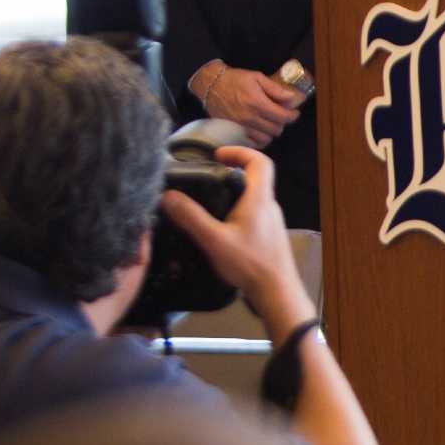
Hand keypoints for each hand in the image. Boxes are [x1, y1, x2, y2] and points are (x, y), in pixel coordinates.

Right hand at [160, 146, 314, 335]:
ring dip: (233, 193)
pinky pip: (253, 215)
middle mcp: (269, 206)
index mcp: (260, 199)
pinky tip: (220, 227)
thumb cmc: (250, 264)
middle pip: (255, 178)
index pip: (260, 161)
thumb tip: (168, 196)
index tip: (218, 155)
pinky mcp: (269, 236)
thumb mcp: (215, 240)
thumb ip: (191, 217)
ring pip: (253, 198)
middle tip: (207, 176)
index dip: (239, 152)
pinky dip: (237, 211)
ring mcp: (271, 222)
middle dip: (231, 172)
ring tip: (208, 202)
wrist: (276, 292)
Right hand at [201, 66, 304, 146]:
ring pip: (266, 139)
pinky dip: (260, 140)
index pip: (283, 117)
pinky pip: (253, 143)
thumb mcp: (257, 77)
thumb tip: (292, 97)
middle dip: (282, 123)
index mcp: (257, 103)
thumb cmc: (234, 79)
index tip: (294, 113)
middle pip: (276, 129)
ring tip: (270, 123)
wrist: (211, 86)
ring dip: (271, 132)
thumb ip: (275, 89)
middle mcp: (250, 118)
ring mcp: (241, 127)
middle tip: (281, 115)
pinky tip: (260, 131)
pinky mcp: (234, 132)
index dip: (292, 116)